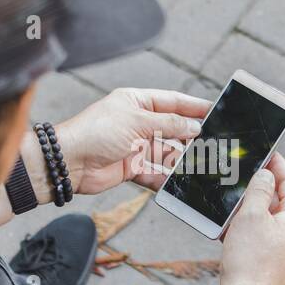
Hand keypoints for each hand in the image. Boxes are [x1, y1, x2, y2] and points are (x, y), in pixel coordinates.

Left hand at [50, 87, 209, 196]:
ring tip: (201, 164)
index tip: (215, 110)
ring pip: (167, 152)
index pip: (172, 102)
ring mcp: (135, 146)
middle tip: (214, 143)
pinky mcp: (131, 167)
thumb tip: (194, 125)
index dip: (193, 107)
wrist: (69, 162)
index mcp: (136, 102)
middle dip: (191, 137)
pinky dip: (167, 178)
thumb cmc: (95, 132)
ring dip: (181, 159)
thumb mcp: (136, 121)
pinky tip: (180, 181)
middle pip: (172, 129)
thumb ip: (168, 123)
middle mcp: (137, 123)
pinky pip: (155, 172)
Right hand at [211, 153, 284, 284]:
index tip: (265, 151)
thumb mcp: (252, 215)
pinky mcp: (270, 258)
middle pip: (279, 198)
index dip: (278, 164)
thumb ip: (259, 189)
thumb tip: (266, 175)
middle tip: (242, 173)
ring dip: (248, 207)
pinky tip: (226, 227)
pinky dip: (244, 226)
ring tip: (230, 201)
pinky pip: (258, 233)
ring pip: (266, 216)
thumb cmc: (251, 261)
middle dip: (259, 185)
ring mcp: (284, 247)